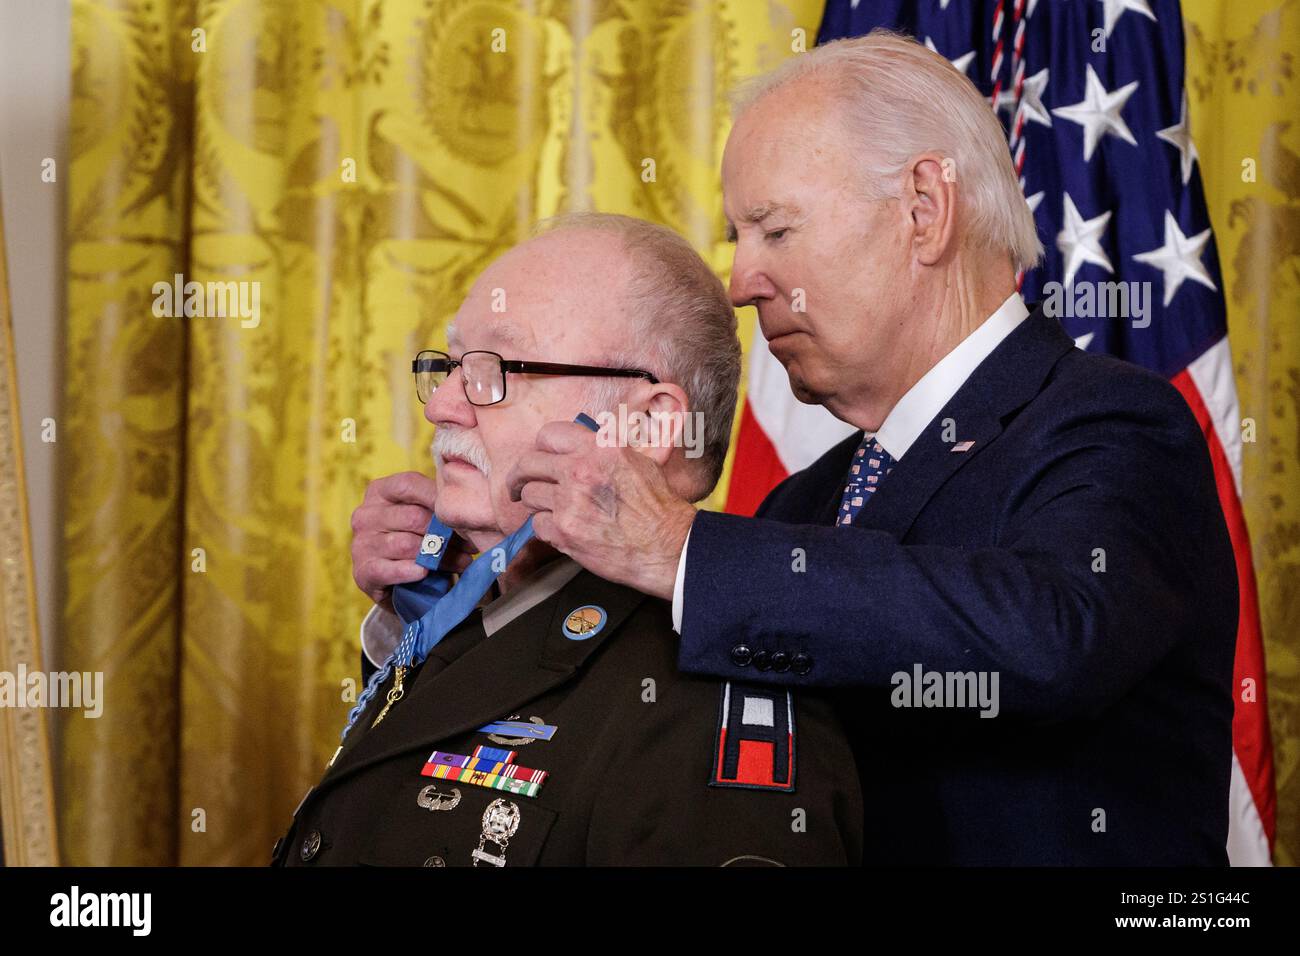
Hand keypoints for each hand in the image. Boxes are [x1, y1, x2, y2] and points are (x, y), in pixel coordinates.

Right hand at [350, 471, 472, 606]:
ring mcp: (361, 543)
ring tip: (459, 562)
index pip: (409, 484)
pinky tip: (426, 573)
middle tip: (468, 545)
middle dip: (445, 532)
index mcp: (379, 492)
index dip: (438, 497)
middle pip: (413, 517)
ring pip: (408, 545)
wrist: (397, 583)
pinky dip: (413, 571)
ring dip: (438, 556)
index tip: (461, 512)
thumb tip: (467, 508)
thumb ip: (438, 505)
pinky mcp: (363, 572)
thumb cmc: (417, 539)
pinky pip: (393, 569)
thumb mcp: (424, 515)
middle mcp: (365, 515)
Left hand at [504, 421, 696, 600]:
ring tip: (552, 512)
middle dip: (520, 476)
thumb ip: (606, 449)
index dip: (541, 448)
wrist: (665, 545)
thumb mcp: (639, 460)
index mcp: (598, 447)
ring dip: (537, 504)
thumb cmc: (657, 506)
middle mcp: (580, 469)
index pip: (550, 434)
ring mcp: (569, 501)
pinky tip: (563, 531)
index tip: (540, 459)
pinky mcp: (564, 531)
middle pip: (528, 464)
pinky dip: (546, 529)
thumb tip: (587, 444)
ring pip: (529, 495)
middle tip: (519, 485)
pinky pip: (537, 525)